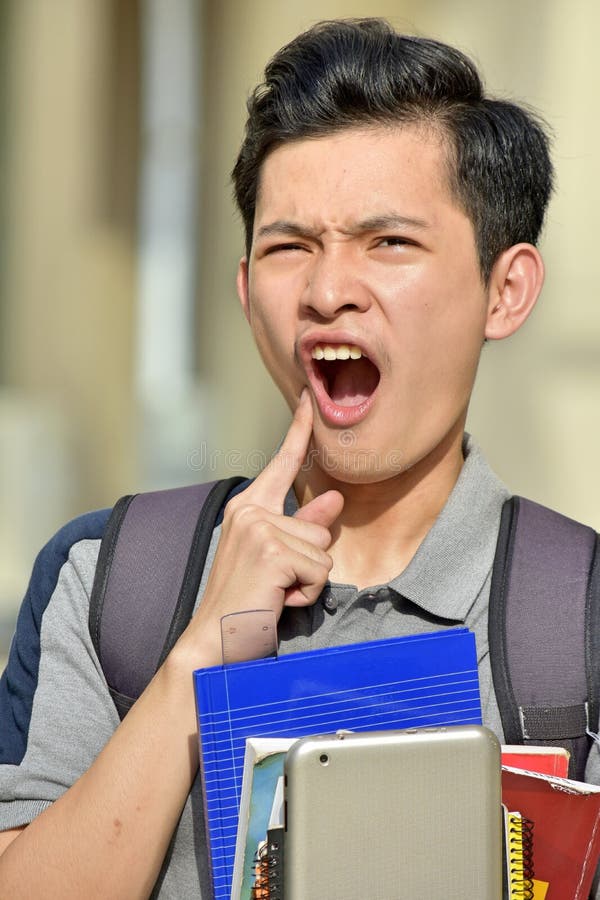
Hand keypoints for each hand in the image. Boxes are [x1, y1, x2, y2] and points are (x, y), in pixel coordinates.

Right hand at [179, 391, 343, 664]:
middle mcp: (250, 511)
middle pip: (319, 526)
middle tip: (273, 584)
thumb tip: (334, 498)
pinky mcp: (271, 550)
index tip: (309, 397)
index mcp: (248, 507)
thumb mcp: (277, 559)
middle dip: (308, 563)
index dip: (299, 429)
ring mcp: (259, 528)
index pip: (282, 462)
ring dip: (306, 581)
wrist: (213, 642)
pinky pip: (319, 570)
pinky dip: (305, 594)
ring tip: (274, 593)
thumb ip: (304, 525)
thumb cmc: (244, 602)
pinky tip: (277, 600)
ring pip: (322, 550)